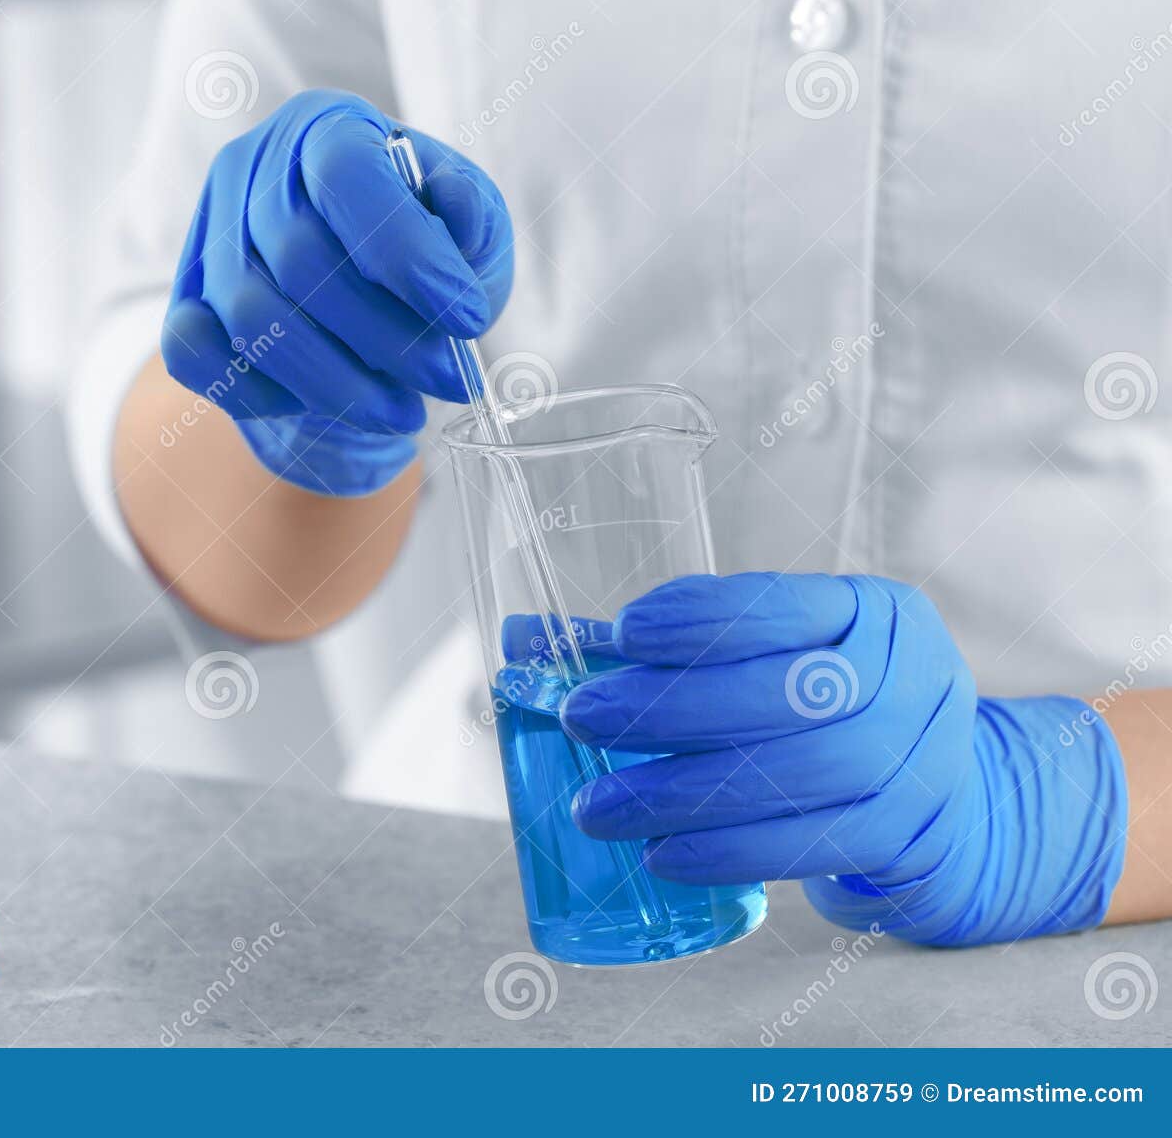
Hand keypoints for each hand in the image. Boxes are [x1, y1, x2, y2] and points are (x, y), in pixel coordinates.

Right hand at [161, 89, 511, 495]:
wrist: (364, 308)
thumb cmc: (423, 257)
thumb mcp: (470, 228)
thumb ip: (470, 218)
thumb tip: (456, 212)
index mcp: (326, 127)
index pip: (346, 174)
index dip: (409, 252)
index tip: (469, 318)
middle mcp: (252, 168)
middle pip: (299, 257)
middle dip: (386, 335)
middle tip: (447, 379)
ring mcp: (208, 237)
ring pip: (250, 316)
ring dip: (335, 382)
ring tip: (402, 411)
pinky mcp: (183, 302)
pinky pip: (193, 353)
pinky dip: (260, 394)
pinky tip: (325, 409)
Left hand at [560, 572, 1127, 945]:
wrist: (945, 797)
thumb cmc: (820, 710)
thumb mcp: (769, 659)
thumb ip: (655, 651)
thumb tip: (518, 642)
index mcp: (872, 611)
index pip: (784, 604)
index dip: (702, 618)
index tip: (622, 634)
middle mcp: (910, 675)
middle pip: (784, 691)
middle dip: (669, 707)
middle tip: (579, 719)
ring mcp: (920, 758)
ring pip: (796, 773)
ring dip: (682, 792)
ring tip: (595, 806)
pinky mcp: (905, 835)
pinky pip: (809, 845)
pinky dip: (727, 852)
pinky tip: (659, 857)